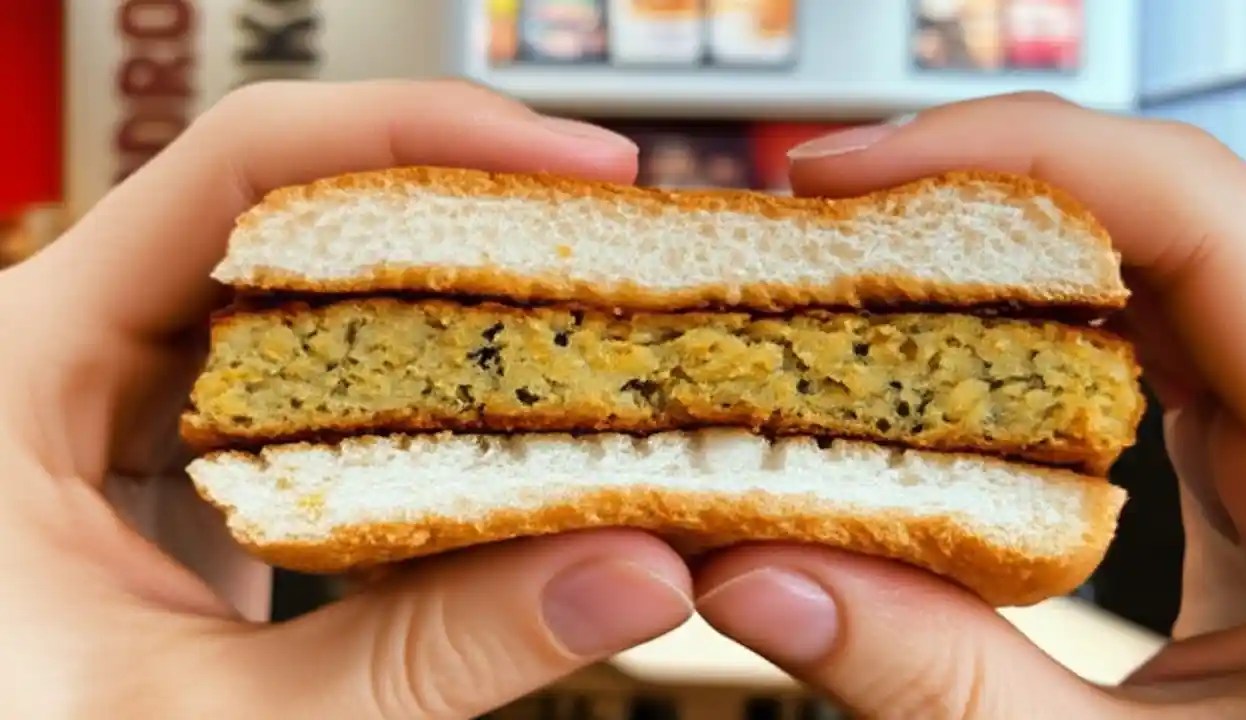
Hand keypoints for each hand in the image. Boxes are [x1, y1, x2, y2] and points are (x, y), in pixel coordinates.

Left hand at [0, 80, 692, 718]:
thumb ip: (426, 654)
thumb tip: (629, 574)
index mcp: (28, 360)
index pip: (242, 172)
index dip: (424, 137)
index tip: (578, 167)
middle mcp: (86, 350)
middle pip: (305, 214)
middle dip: (475, 218)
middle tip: (618, 240)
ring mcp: (151, 402)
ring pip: (329, 299)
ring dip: (467, 306)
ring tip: (591, 316)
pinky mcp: (208, 460)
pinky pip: (335, 387)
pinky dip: (438, 393)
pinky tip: (516, 415)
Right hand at [694, 93, 1245, 717]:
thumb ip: (937, 682)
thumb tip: (751, 579)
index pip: (1202, 219)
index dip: (1019, 157)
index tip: (846, 176)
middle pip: (1165, 219)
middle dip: (978, 196)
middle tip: (817, 223)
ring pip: (1148, 266)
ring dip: (994, 252)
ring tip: (854, 272)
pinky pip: (1141, 335)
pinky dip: (1023, 323)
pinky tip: (936, 354)